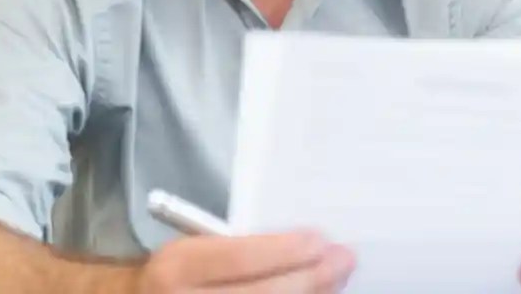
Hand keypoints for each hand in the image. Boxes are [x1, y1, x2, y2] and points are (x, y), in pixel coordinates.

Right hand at [137, 231, 354, 293]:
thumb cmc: (178, 275)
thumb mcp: (193, 251)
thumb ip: (238, 248)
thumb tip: (306, 245)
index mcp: (176, 269)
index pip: (238, 258)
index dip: (283, 250)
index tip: (319, 240)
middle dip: (310, 278)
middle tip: (343, 260)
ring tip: (336, 282)